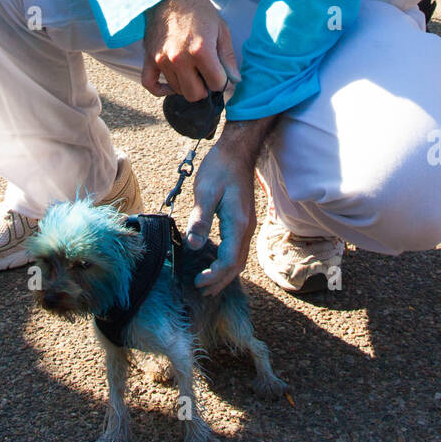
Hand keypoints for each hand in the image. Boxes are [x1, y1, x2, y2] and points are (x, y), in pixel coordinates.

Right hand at [142, 0, 237, 101]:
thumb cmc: (198, 10)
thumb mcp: (221, 29)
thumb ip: (228, 57)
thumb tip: (236, 80)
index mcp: (201, 51)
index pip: (216, 84)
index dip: (222, 81)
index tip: (221, 73)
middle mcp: (180, 59)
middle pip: (195, 94)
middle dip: (205, 88)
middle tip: (207, 76)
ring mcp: (162, 60)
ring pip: (177, 90)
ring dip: (187, 85)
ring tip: (192, 70)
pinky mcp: (149, 58)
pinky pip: (150, 84)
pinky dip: (160, 90)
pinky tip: (171, 86)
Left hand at [185, 132, 260, 295]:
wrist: (237, 151)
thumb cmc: (220, 168)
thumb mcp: (205, 192)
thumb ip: (200, 220)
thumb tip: (194, 246)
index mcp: (238, 224)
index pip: (229, 261)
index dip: (214, 276)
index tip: (197, 282)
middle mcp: (246, 228)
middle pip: (237, 265)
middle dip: (220, 281)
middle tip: (200, 290)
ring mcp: (247, 224)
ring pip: (239, 258)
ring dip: (224, 273)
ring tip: (207, 283)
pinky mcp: (243, 220)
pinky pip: (237, 248)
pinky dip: (227, 261)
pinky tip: (215, 262)